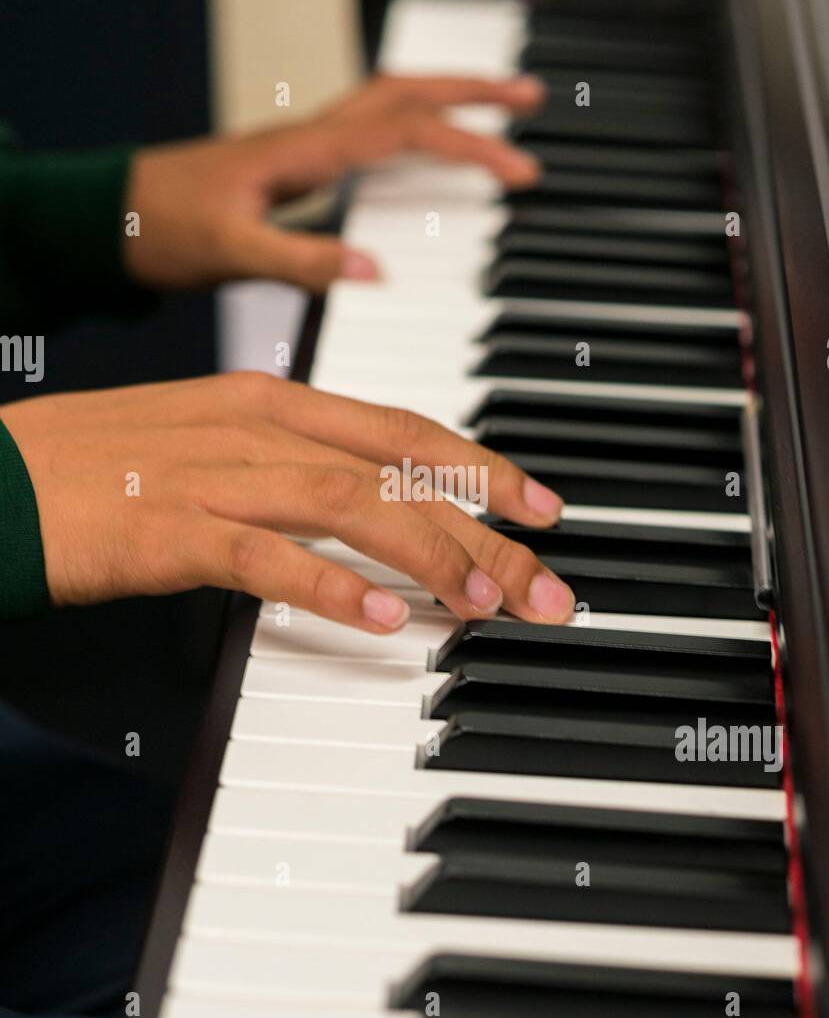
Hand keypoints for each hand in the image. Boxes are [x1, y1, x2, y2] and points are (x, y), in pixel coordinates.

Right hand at [0, 372, 572, 631]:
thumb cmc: (94, 469)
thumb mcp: (208, 447)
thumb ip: (287, 469)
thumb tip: (366, 513)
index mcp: (264, 400)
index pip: (401, 429)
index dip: (482, 467)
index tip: (542, 508)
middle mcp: (250, 426)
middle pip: (396, 472)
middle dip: (485, 529)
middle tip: (544, 586)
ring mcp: (207, 474)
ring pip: (348, 505)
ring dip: (430, 555)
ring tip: (486, 603)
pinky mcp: (163, 530)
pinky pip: (262, 557)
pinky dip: (328, 586)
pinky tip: (381, 617)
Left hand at [123, 74, 543, 291]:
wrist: (112, 217)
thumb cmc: (161, 228)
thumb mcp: (230, 252)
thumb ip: (302, 260)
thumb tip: (377, 271)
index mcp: (304, 152)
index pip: (405, 132)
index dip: (469, 147)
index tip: (520, 172)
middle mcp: (310, 139)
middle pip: (407, 92)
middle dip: (473, 91)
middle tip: (531, 99)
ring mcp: (305, 149)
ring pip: (390, 105)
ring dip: (447, 102)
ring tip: (500, 116)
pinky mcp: (298, 167)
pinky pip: (369, 137)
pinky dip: (412, 135)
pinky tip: (428, 158)